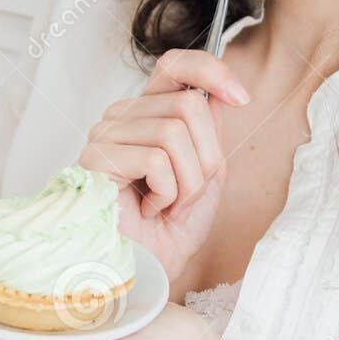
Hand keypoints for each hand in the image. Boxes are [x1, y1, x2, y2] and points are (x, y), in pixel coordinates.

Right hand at [77, 48, 250, 282]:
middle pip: (188, 105)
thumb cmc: (168, 232)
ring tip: (169, 207)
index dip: (211, 71)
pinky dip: (167, 192)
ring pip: (175, 132)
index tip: (241, 97)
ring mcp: (105, 136)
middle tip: (188, 196)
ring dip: (188, 182)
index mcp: (146, 114)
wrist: (144, 274)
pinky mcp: (97, 160)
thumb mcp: (204, 176)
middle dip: (206, 158)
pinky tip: (149, 211)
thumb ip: (209, 133)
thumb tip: (218, 93)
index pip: (174, 65)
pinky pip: (156, 159)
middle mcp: (121, 117)